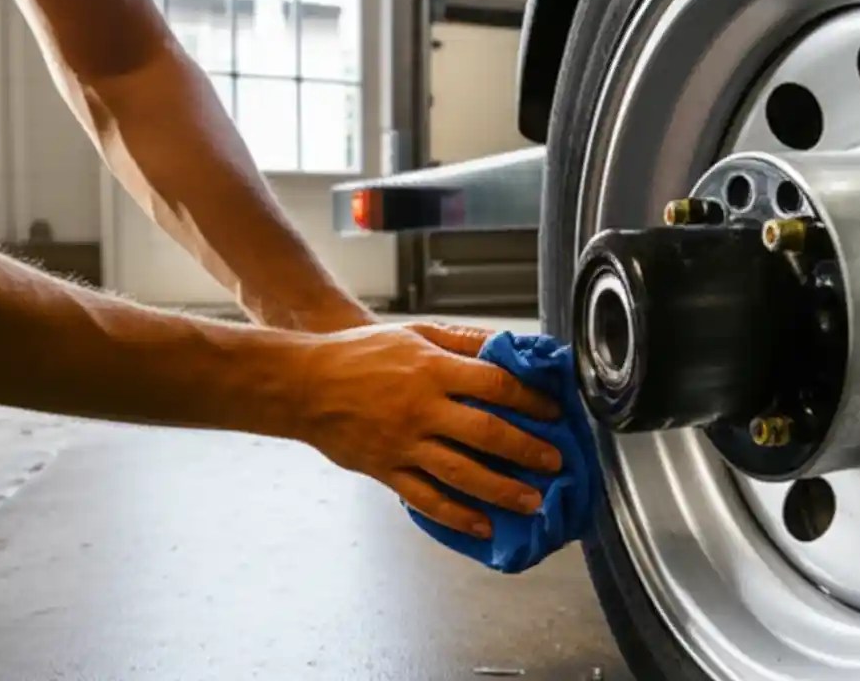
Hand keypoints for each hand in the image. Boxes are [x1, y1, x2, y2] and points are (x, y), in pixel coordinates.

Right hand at [285, 322, 561, 538]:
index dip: (531, 400)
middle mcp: (421, 408)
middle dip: (527, 451)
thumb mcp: (415, 333)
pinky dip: (456, 515)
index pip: (495, 385)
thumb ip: (464, 340)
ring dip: (501, 490)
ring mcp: (403, 443)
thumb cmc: (361, 354)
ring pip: (461, 473)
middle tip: (556, 463)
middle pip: (486, 433)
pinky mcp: (385, 469)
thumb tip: (508, 345)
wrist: (304, 383)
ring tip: (531, 502)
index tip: (554, 412)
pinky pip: (425, 498)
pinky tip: (482, 526)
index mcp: (432, 370)